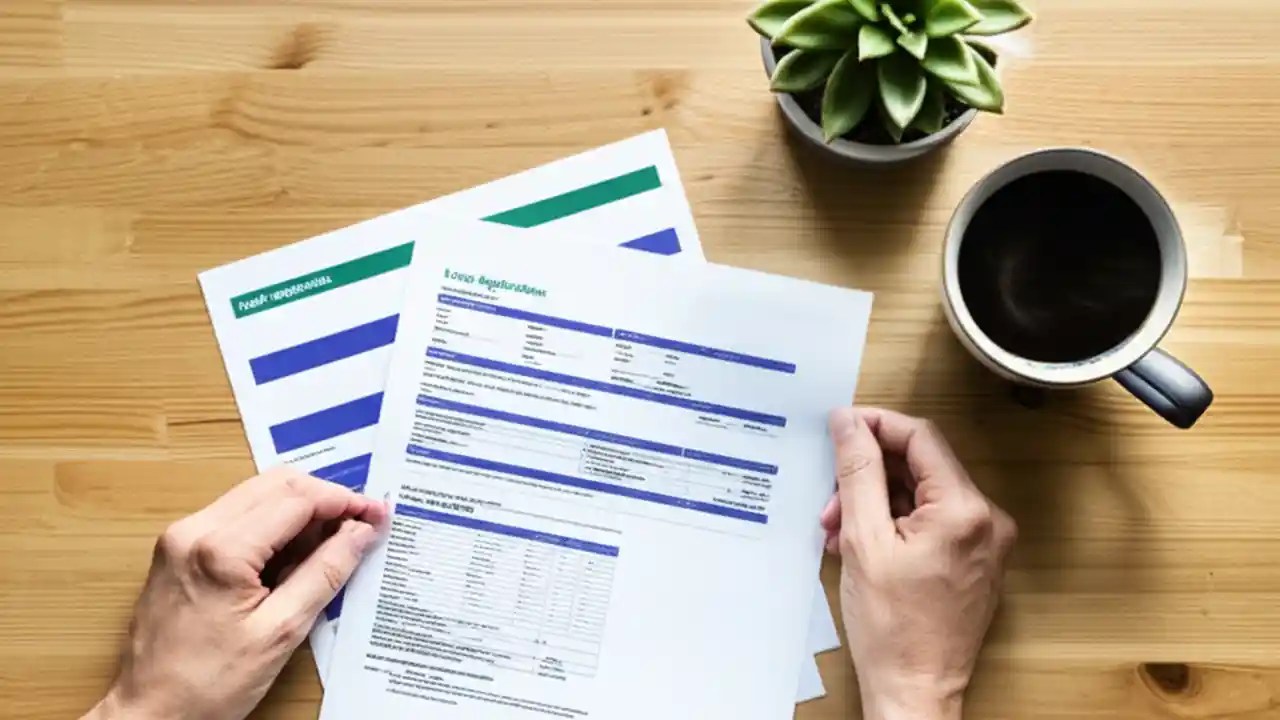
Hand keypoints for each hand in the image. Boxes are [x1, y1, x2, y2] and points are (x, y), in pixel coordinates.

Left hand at [82, 467, 388, 719]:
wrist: (150, 714)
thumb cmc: (207, 685)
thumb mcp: (281, 631)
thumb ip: (326, 572)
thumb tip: (360, 533)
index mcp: (220, 549)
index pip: (297, 499)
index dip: (344, 501)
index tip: (376, 514)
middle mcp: (194, 530)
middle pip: (276, 485)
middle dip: (325, 498)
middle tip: (361, 523)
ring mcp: (181, 537)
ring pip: (256, 495)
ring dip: (300, 509)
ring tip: (333, 542)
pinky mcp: (179, 549)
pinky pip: (236, 516)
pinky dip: (273, 523)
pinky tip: (295, 552)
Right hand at [820, 407, 1015, 719]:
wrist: (915, 690)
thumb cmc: (893, 629)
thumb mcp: (863, 539)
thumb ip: (857, 472)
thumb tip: (849, 423)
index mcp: (965, 510)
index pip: (921, 437)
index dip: (875, 426)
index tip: (840, 427)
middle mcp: (987, 521)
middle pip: (921, 467)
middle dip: (868, 476)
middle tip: (830, 499)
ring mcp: (985, 542)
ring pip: (922, 495)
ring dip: (875, 503)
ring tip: (839, 531)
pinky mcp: (975, 560)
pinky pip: (932, 522)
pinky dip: (894, 525)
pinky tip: (862, 544)